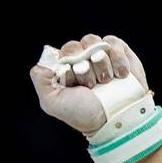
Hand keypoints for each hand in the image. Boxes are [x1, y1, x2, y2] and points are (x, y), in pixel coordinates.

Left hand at [29, 34, 147, 135]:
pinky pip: (113, 43)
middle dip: (84, 68)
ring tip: (106, 81)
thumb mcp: (53, 103)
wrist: (116, 120)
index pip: (60, 53)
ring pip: (93, 42)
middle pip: (75, 46)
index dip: (68, 67)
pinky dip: (117, 59)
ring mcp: (99, 54)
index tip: (75, 85)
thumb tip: (46, 54)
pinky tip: (120, 75)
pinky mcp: (118, 52)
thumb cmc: (84, 114)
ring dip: (100, 64)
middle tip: (91, 85)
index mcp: (64, 68)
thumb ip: (41, 79)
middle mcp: (80, 59)